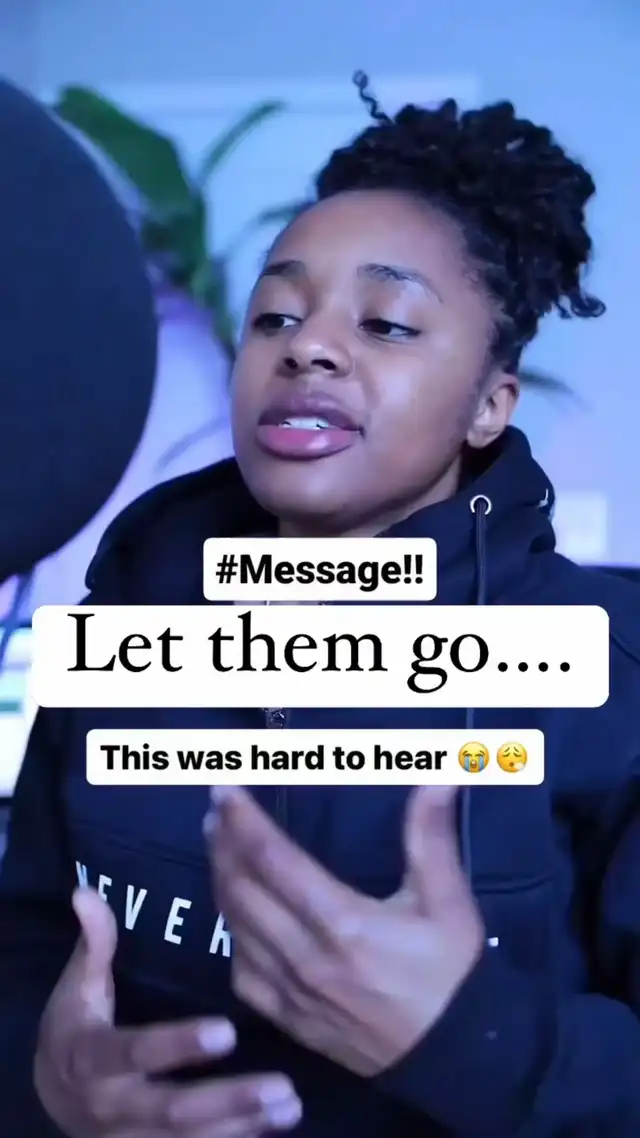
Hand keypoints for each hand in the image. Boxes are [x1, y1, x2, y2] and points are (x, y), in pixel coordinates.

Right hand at [34, 888, 301, 1136]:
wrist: (56, 1098)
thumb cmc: (77, 1029)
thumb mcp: (78, 988)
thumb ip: (94, 944)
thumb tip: (86, 892)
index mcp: (93, 1060)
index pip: (135, 1053)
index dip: (178, 1045)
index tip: (226, 1031)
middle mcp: (114, 1107)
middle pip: (174, 1110)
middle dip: (228, 1099)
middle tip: (281, 1085)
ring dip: (243, 1124)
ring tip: (290, 1104)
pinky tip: (277, 1125)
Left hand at [208, 784, 483, 1077]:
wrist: (454, 1059)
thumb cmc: (450, 974)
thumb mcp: (447, 902)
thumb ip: (431, 836)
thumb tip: (439, 776)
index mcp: (342, 923)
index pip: (273, 860)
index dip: (242, 820)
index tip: (223, 788)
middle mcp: (305, 957)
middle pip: (242, 889)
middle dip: (222, 843)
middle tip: (215, 809)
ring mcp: (290, 992)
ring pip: (235, 927)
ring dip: (221, 880)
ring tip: (217, 844)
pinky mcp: (287, 1018)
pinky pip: (241, 969)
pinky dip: (231, 931)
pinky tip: (233, 910)